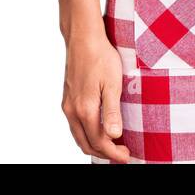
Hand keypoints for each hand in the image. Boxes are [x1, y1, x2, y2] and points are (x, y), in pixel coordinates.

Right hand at [62, 27, 128, 162]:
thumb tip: (114, 136)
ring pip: (79, 136)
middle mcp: (72, 110)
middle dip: (104, 153)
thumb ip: (112, 112)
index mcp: (85, 109)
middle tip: (122, 153)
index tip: (126, 156)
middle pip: (86, 144)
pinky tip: (98, 129)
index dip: (113, 153)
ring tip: (112, 145)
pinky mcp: (67, 98)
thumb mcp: (113, 84)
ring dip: (94, 145)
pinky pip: (75, 125)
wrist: (83, 38)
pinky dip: (86, 134)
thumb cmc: (101, 57)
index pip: (99, 142)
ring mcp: (68, 105)